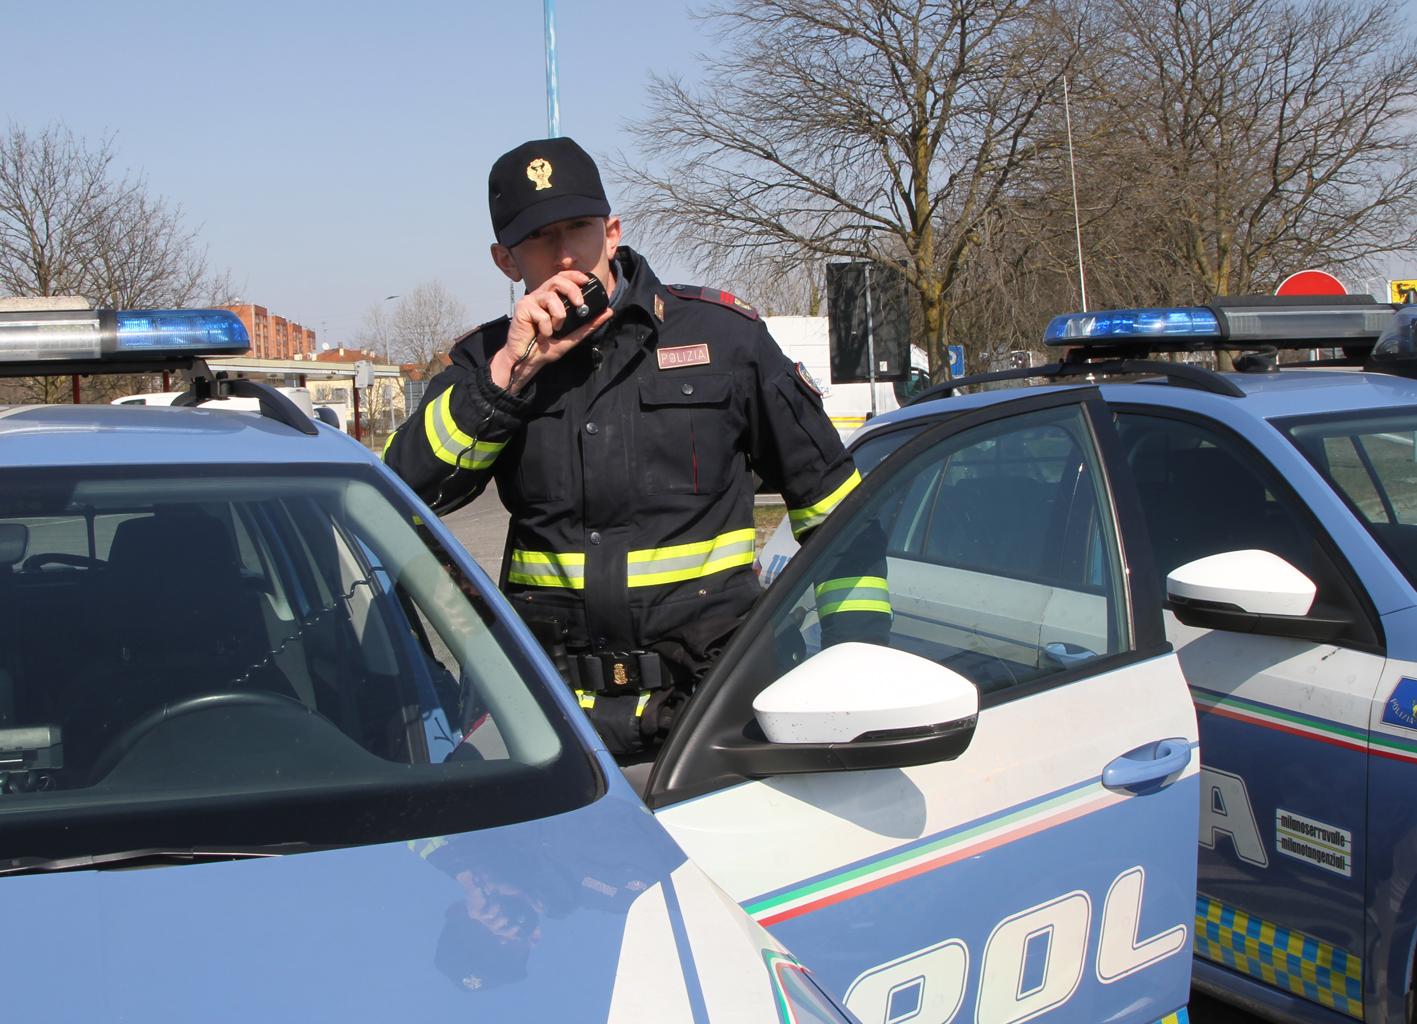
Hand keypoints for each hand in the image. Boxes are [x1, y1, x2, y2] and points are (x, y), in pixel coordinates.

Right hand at [491, 270, 611, 393]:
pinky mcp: (522, 308)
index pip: (562, 278)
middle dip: (572, 289)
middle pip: (557, 279)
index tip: (586, 280)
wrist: (528, 361)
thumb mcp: (573, 336)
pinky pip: (541, 313)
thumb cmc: (545, 348)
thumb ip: (589, 324)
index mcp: (551, 299)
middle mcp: (540, 296)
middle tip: (579, 304)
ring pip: (551, 296)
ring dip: (559, 316)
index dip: (574, 275)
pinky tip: (541, 335)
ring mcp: (530, 301)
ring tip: (555, 329)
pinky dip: (546, 327)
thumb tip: (608, 311)